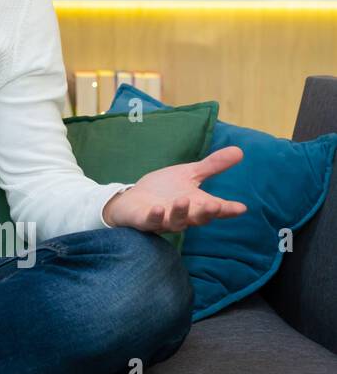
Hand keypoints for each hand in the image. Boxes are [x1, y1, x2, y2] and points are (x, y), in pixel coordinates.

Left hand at [102, 146, 248, 231]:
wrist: (133, 199)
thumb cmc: (164, 189)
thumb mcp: (189, 174)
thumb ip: (212, 166)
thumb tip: (240, 151)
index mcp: (196, 205)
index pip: (215, 209)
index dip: (227, 210)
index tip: (241, 208)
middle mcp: (183, 216)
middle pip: (198, 218)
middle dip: (206, 213)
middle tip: (215, 206)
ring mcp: (164, 220)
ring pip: (176, 222)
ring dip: (180, 212)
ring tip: (183, 200)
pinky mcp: (145, 221)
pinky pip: (151, 221)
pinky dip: (155, 216)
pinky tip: (158, 209)